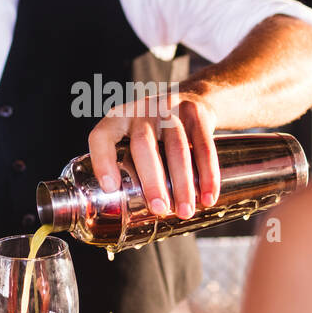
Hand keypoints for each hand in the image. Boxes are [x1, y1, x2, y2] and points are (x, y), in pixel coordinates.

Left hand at [86, 88, 219, 220]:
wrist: (192, 99)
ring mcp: (170, 108)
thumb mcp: (134, 139)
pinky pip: (204, 146)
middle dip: (152, 181)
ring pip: (177, 148)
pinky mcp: (196, 113)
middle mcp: (142, 110)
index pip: (102, 136)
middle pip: (143, 144)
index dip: (103, 160)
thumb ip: (129, 166)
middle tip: (159, 209)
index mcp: (118, 119)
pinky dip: (208, 175)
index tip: (110, 188)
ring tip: (184, 211)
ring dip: (182, 184)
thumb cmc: (156, 132)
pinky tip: (208, 196)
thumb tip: (127, 213)